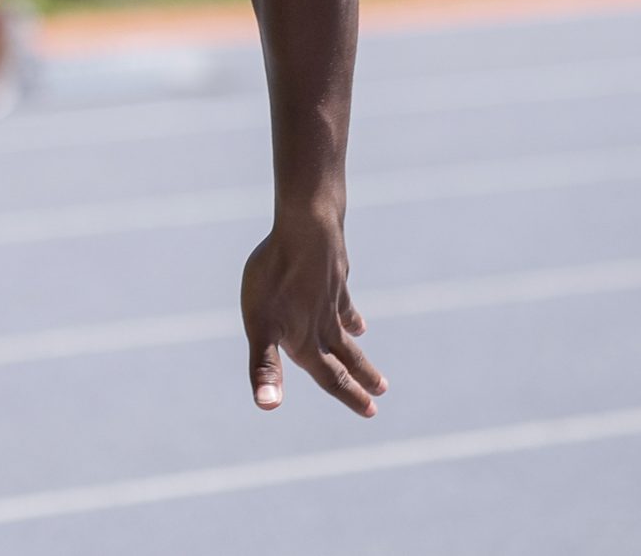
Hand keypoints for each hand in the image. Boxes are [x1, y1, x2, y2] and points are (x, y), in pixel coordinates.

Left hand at [239, 211, 387, 416]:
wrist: (304, 229)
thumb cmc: (275, 279)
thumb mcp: (260, 326)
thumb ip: (264, 366)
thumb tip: (267, 405)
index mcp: (306, 340)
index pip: (330, 376)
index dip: (349, 395)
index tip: (370, 411)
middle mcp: (323, 323)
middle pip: (344, 356)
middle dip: (360, 377)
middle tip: (380, 392)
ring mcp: (331, 298)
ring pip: (345, 329)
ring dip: (356, 347)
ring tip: (365, 348)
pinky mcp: (333, 276)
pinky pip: (343, 299)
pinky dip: (350, 312)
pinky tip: (353, 315)